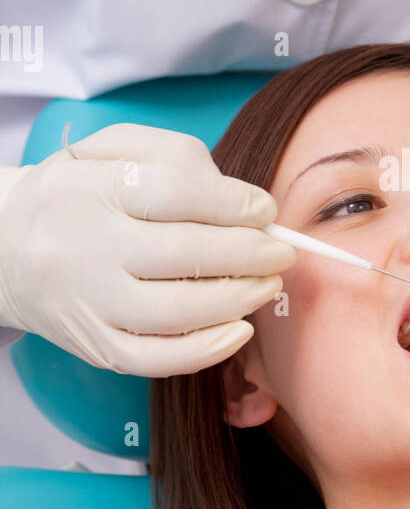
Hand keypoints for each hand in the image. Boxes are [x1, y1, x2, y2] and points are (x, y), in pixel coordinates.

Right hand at [0, 124, 296, 375]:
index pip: (172, 192)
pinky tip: (239, 330)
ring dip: (237, 299)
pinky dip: (205, 350)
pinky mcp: (96, 346)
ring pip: (174, 312)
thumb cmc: (82, 191)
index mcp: (92, 188)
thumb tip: (244, 201)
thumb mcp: (115, 149)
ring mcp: (90, 303)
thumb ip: (178, 158)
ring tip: (268, 284)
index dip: (231, 203)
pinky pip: (155, 359)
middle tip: (282, 252)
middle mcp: (87, 248)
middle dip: (248, 254)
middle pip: (182, 254)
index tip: (265, 210)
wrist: (4, 246)